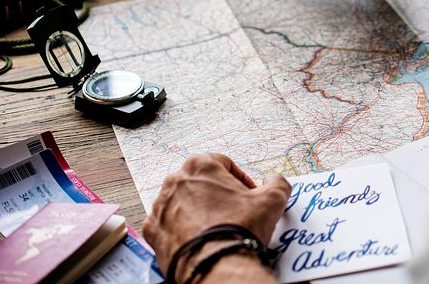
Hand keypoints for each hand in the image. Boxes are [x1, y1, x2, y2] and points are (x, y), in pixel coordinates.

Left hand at [142, 153, 290, 276]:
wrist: (215, 264)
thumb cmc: (239, 228)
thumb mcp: (272, 200)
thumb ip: (276, 183)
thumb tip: (274, 181)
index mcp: (200, 165)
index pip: (223, 163)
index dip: (240, 179)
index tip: (248, 194)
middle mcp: (174, 181)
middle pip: (200, 182)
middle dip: (216, 194)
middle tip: (233, 211)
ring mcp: (160, 207)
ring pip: (182, 202)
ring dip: (197, 210)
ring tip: (216, 226)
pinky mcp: (152, 231)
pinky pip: (167, 224)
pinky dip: (181, 229)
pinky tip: (198, 238)